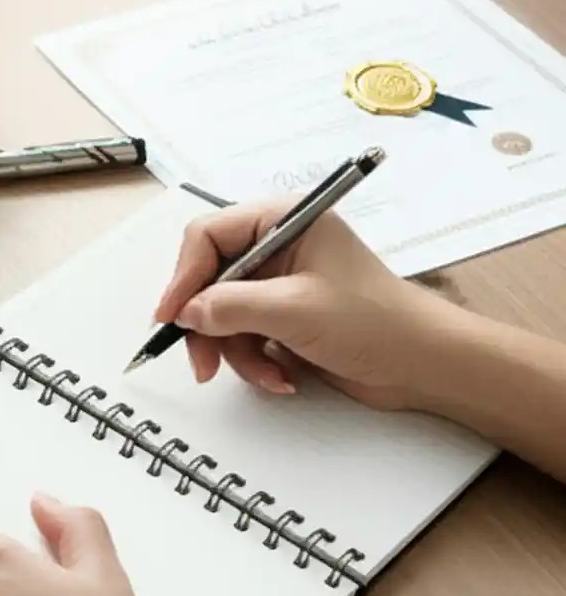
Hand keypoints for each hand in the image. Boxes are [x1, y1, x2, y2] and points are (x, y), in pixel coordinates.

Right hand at [152, 196, 437, 409]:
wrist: (423, 365)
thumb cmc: (375, 323)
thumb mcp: (295, 310)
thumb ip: (231, 306)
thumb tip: (186, 313)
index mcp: (285, 220)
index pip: (209, 236)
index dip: (183, 276)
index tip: (171, 316)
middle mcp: (278, 245)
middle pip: (209, 279)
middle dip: (208, 325)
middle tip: (202, 362)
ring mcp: (280, 283)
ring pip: (223, 314)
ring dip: (236, 351)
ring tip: (267, 374)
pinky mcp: (283, 316)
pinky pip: (243, 335)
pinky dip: (254, 361)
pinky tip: (282, 375)